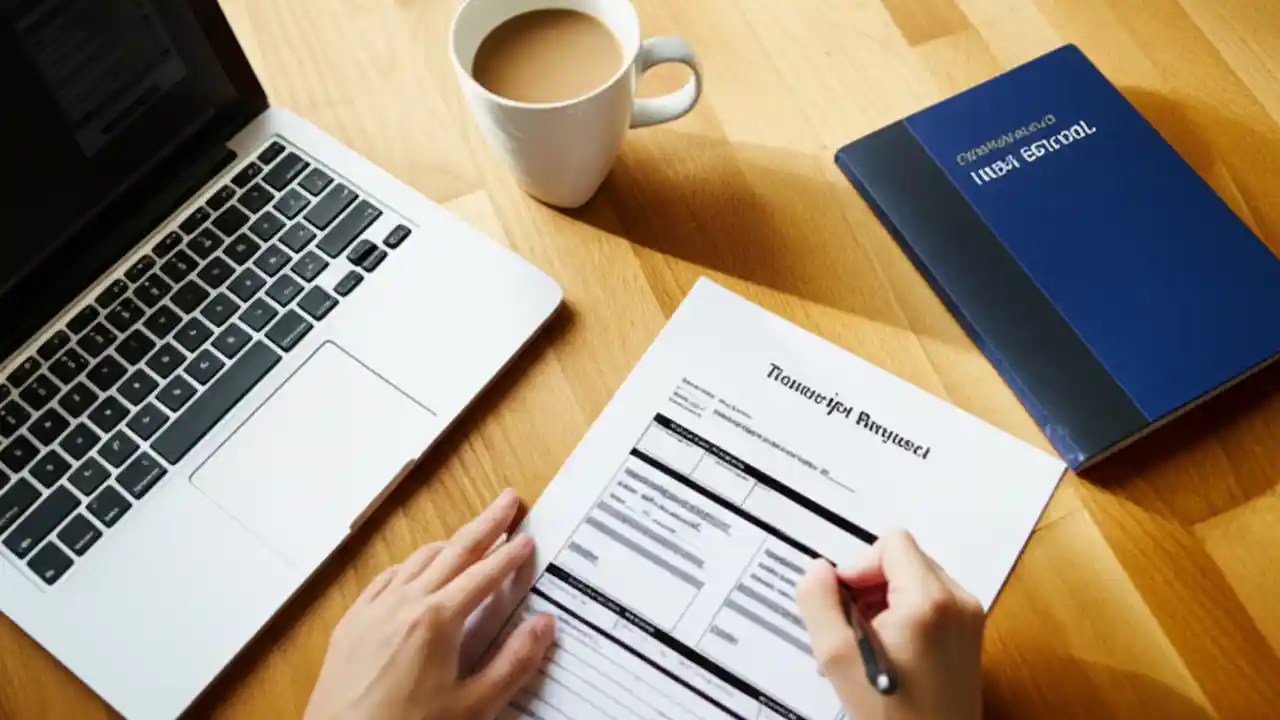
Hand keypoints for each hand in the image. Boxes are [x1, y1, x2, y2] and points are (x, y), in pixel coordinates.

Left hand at [305, 489, 555, 719]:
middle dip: (485, 524)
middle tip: (506, 500)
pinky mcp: (351, 625)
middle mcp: (403, 604)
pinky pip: (385, 580)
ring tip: (469, 533)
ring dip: (448, 543)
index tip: (527, 538)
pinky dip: (409, 566)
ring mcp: (373, 611)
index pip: (484, 575)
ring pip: (417, 560)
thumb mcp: (473, 708)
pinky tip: (414, 569)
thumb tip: (543, 625)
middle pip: (453, 551)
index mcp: (437, 620)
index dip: (509, 556)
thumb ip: (512, 664)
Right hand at [796, 530, 983, 719]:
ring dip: (883, 602)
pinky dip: (903, 617)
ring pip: (915, 581)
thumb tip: (817, 571)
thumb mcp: (837, 658)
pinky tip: (885, 650)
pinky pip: (930, 603)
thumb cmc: (895, 718)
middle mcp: (957, 603)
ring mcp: (967, 619)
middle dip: (869, 586)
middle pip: (903, 559)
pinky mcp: (968, 635)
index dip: (857, 566)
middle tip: (850, 625)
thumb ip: (818, 602)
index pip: (891, 543)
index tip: (843, 598)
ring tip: (865, 644)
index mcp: (929, 602)